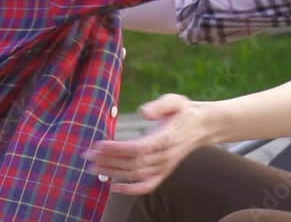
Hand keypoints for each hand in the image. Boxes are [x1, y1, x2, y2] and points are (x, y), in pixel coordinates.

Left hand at [85, 94, 209, 194]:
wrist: (202, 126)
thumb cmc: (184, 111)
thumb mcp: (175, 101)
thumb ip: (160, 105)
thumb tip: (143, 112)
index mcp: (166, 138)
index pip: (138, 148)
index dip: (117, 149)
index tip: (99, 144)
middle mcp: (164, 156)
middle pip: (133, 163)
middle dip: (108, 160)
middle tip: (88, 155)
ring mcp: (164, 167)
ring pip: (135, 175)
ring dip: (113, 172)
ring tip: (93, 167)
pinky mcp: (163, 173)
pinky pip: (146, 186)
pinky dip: (129, 190)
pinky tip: (112, 187)